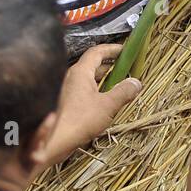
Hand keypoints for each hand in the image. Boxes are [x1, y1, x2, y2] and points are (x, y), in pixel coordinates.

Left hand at [43, 43, 142, 166]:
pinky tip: (103, 102)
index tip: (125, 50)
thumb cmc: (79, 120)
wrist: (53, 141)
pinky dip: (95, 90)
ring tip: (118, 86)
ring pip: (87, 79)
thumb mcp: (107, 106)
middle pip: (92, 64)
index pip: (97, 52)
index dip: (112, 49)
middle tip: (126, 69)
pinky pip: (83, 90)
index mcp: (80, 71)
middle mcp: (71, 76)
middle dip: (110, 65)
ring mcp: (66, 89)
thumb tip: (137, 82)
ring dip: (103, 80)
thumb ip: (123, 92)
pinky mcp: (64, 102)